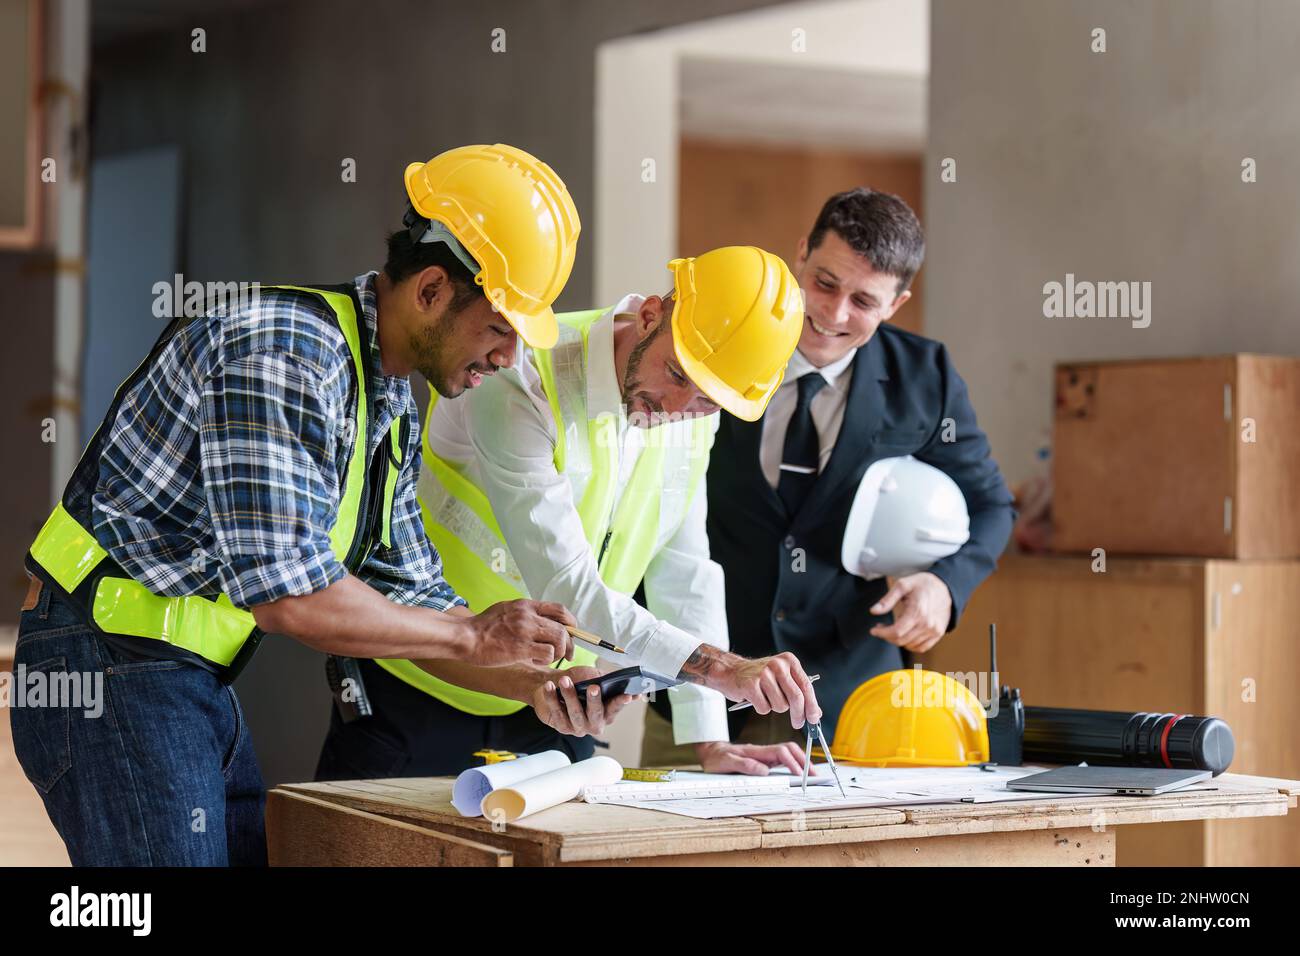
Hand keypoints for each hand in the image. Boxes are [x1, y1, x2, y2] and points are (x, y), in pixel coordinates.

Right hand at [464, 600, 575, 666]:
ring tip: (547, 657)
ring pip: (559, 640)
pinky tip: (534, 661)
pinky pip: (548, 654)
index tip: (572, 632)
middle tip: (568, 654)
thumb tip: (544, 619)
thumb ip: (525, 613)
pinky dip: (546, 660)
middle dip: (570, 643)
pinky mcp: (521, 648)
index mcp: (526, 605)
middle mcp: (528, 616)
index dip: (571, 622)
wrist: (465, 637)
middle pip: (563, 628)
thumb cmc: (483, 627)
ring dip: (558, 652)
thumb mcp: (506, 609)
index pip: (559, 610)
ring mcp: (525, 631)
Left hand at [530, 667, 638, 736]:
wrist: (551, 683)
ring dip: (570, 695)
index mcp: (606, 712)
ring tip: (565, 680)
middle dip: (595, 700)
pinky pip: (557, 712)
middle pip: (596, 714)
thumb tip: (619, 678)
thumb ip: (605, 678)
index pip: (615, 707)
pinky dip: (552, 698)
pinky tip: (550, 686)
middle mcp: (594, 723)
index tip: (628, 695)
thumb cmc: (576, 680)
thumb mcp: (593, 676)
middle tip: (594, 687)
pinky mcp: (562, 727)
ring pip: (575, 713)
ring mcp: (578, 727)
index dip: (621, 702)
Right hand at [687, 648, 821, 728]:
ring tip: (766, 698)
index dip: (812, 705)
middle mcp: (778, 665)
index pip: (806, 686)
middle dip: (799, 715)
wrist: (731, 671)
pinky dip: (762, 708)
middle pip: (796, 697)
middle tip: (798, 723)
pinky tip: (756, 698)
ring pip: (781, 706)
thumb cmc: (759, 677)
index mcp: (789, 661)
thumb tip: (816, 713)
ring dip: (774, 707)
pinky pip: (765, 708)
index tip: (814, 718)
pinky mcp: (750, 685)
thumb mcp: (782, 679)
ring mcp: (764, 674)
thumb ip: (799, 693)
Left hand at [694, 741, 810, 775]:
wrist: (709, 752)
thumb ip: (744, 765)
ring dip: (801, 762)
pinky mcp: (763, 760)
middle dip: (803, 761)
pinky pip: (782, 760)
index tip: (800, 775)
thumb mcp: (726, 762)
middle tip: (815, 775)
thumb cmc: (717, 758)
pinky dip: (794, 765)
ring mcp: (764, 755)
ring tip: (812, 775)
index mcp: (756, 751)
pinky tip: (800, 773)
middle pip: (789, 750)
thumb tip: (764, 770)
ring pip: (788, 754)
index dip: (792, 763)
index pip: (780, 753)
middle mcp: (762, 752)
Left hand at [869, 572, 952, 652]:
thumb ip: (887, 600)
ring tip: (894, 627)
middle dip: (887, 636)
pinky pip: (922, 647)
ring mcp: (934, 630)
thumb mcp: (903, 585)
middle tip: (882, 627)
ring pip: (910, 645)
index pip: (896, 632)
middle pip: (901, 640)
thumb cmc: (923, 584)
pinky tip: (905, 634)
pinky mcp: (938, 633)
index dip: (882, 633)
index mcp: (918, 612)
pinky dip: (910, 644)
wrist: (945, 586)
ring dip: (898, 640)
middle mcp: (927, 624)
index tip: (874, 630)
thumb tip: (873, 611)